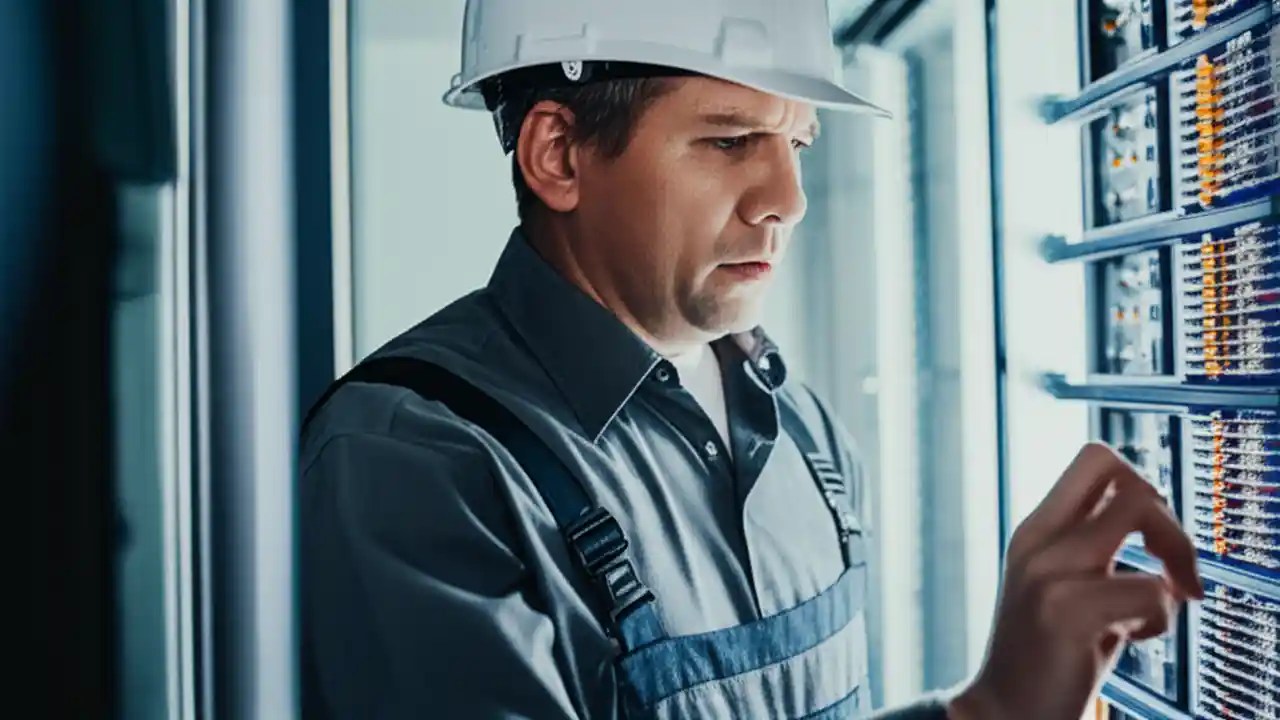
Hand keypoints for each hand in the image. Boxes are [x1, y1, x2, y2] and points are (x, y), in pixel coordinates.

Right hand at [947, 443, 1203, 719]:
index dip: (1141, 486)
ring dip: (1174, 566)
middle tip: (1170, 569)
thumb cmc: (1048, 652)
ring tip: (1156, 606)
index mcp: (1037, 530)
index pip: (1095, 459)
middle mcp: (1039, 541)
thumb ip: (1095, 545)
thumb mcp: (1065, 583)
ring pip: (1141, 513)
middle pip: (1125, 474)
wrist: (1004, 710)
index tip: (1149, 540)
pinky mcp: (1066, 612)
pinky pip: (1150, 591)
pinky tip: (1131, 638)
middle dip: (1169, 520)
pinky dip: (1159, 620)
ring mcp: (1049, 573)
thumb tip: (1158, 514)